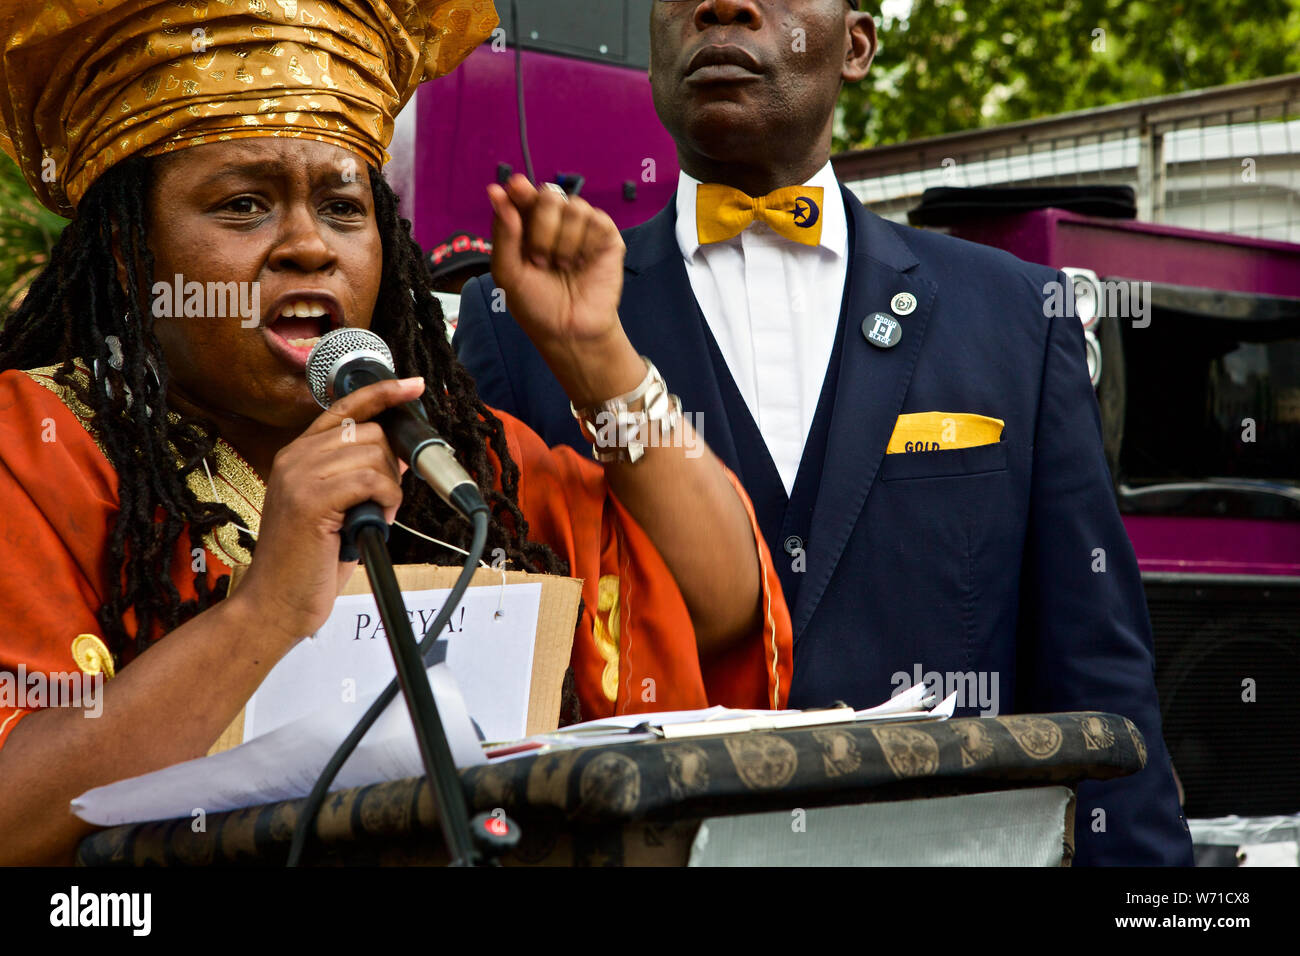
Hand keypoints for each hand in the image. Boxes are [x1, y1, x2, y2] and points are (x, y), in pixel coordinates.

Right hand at [229, 377, 421, 648]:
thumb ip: (362, 475)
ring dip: (388, 488)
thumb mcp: (341, 508)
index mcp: (298, 454)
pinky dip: (385, 500)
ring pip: (374, 455)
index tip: (414, 385)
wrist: (275, 603)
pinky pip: (372, 480)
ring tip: (370, 518)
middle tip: (380, 502)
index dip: (383, 393)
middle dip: (390, 466)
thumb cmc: (310, 562)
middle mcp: (295, 457)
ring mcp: (300, 476)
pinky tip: (372, 521)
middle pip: (370, 432)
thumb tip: (401, 450)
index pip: (346, 407)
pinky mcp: (311, 499)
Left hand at [487, 175, 644, 406]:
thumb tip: (496, 190)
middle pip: (549, 195)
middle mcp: (554, 222)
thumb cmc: (537, 305)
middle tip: (540, 260)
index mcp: (527, 227)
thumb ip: (503, 232)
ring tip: (562, 267)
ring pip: (574, 207)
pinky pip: (597, 220)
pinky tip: (583, 263)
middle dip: (542, 228)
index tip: (516, 188)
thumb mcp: (508, 272)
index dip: (520, 190)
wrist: (570, 331)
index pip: (523, 194)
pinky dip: (586, 244)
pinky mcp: (606, 236)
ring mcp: (582, 227)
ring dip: (564, 242)